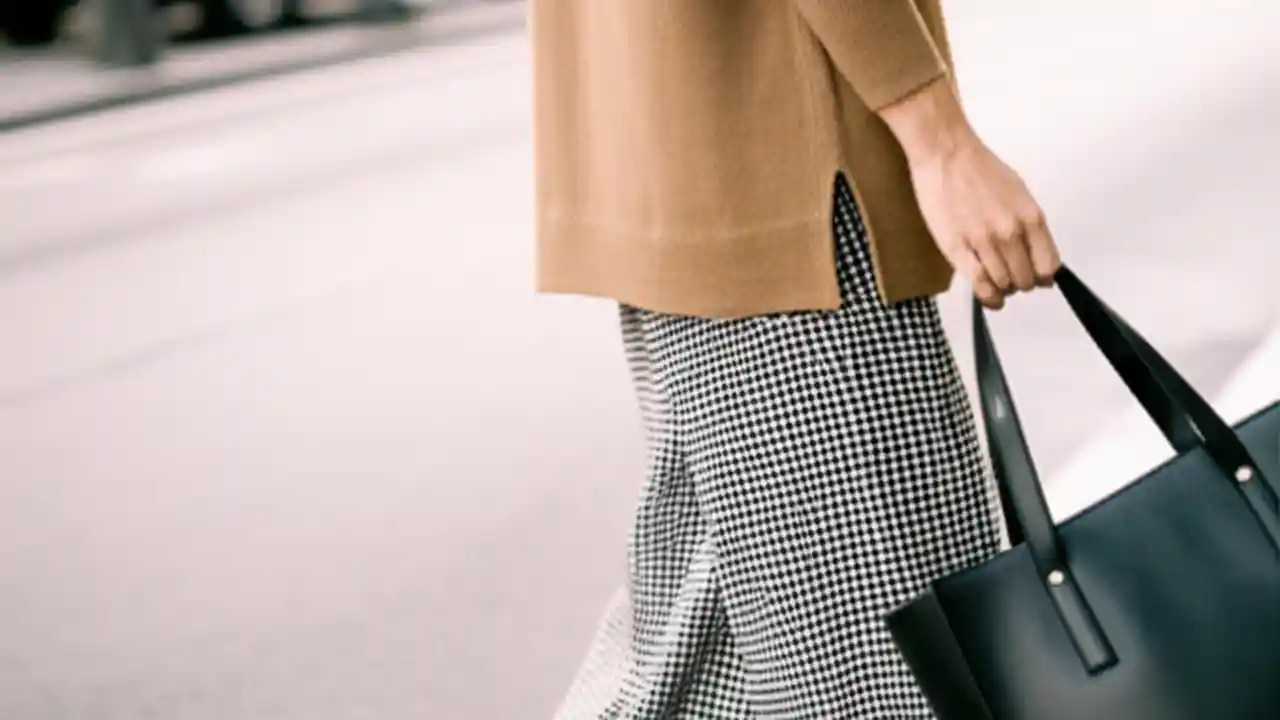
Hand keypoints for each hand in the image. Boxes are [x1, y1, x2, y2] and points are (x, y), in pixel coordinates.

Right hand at [879, 80, 1061, 309]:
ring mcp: (983, 241)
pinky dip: (988, 297)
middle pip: (1026, 279)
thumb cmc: (978, 168)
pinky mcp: (957, 248)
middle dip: (1021, 284)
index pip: (1048, 264)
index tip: (1037, 279)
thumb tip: (1039, 253)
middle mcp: (1010, 231)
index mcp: (1030, 216)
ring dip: (1002, 288)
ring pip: (1004, 284)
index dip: (1043, 277)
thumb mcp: (1018, 192)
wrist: (945, 153)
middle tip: (1012, 279)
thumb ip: (1030, 224)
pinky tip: (990, 298)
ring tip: (996, 283)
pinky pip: (980, 284)